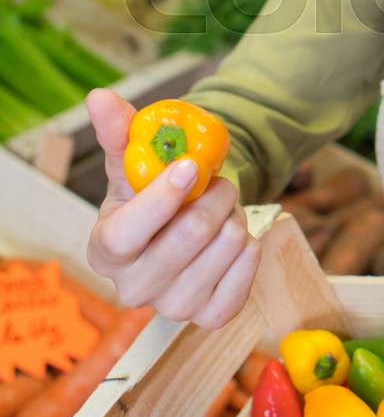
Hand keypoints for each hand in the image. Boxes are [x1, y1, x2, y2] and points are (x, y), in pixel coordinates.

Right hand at [86, 87, 259, 329]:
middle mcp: (133, 288)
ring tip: (223, 210)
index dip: (161, 200)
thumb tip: (101, 99)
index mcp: (104, 250)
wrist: (181, 227)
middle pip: (190, 236)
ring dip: (235, 217)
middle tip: (219, 183)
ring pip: (226, 248)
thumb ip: (118, 132)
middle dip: (216, 197)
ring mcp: (172, 307)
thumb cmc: (150, 194)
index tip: (190, 166)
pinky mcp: (209, 317)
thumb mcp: (133, 162)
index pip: (127, 233)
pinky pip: (245, 279)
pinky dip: (250, 248)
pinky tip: (237, 238)